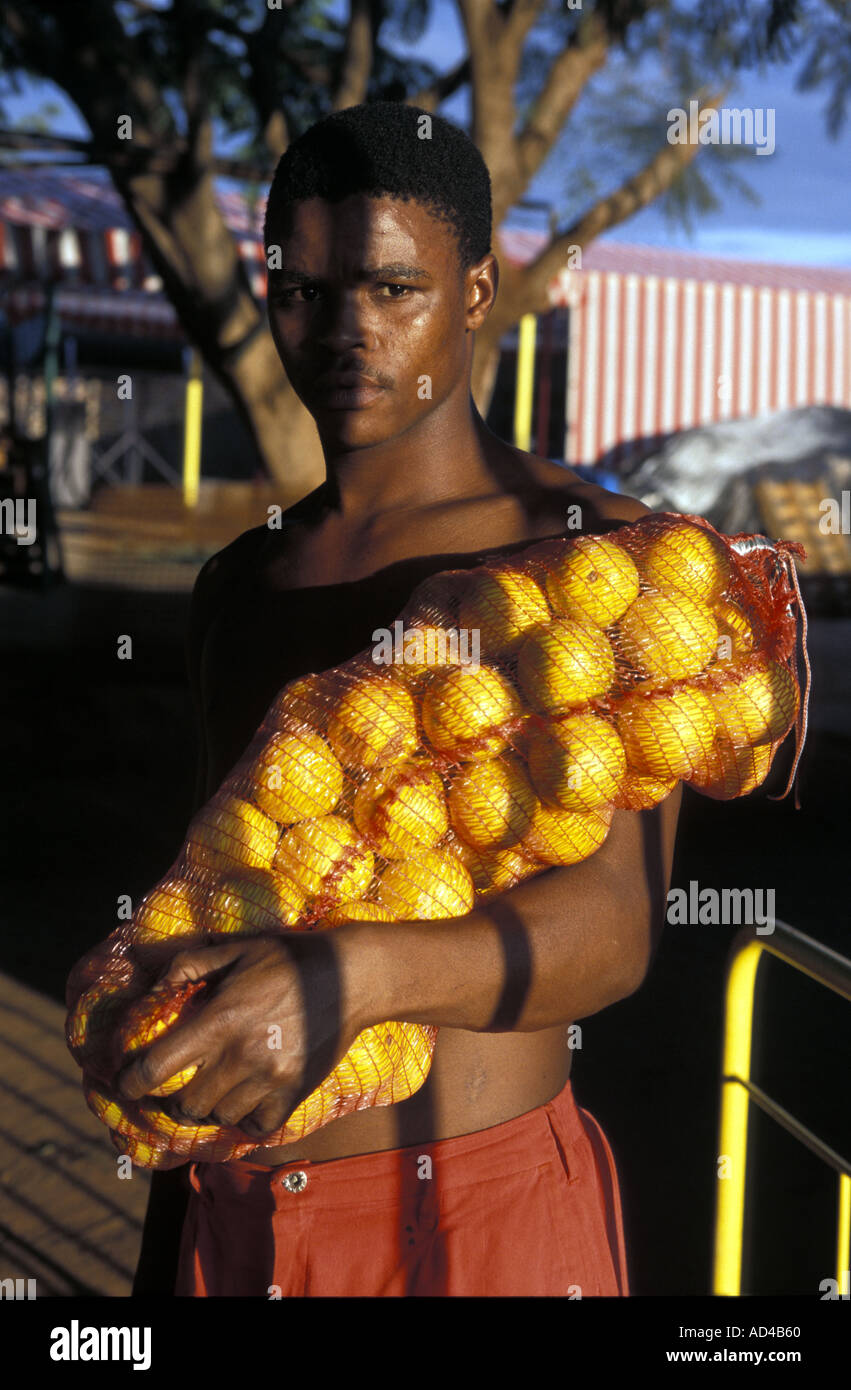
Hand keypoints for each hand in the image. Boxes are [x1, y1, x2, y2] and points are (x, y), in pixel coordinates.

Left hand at [115, 929, 368, 1140]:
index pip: (159, 1066)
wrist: (353, 977)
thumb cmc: (291, 958)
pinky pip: (257, 1126)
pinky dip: (245, 1119)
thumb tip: (154, 984)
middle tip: (177, 1086)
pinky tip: (246, 1100)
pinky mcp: (295, 1093)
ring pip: (220, 1117)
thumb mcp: (238, 949)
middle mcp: (241, 1055)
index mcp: (220, 1019)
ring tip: (215, 1089)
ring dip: (211, 1107)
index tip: (125, 1085)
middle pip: (187, 1103)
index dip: (133, 1081)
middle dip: (175, 1098)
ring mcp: (270, 1079)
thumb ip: (191, 965)